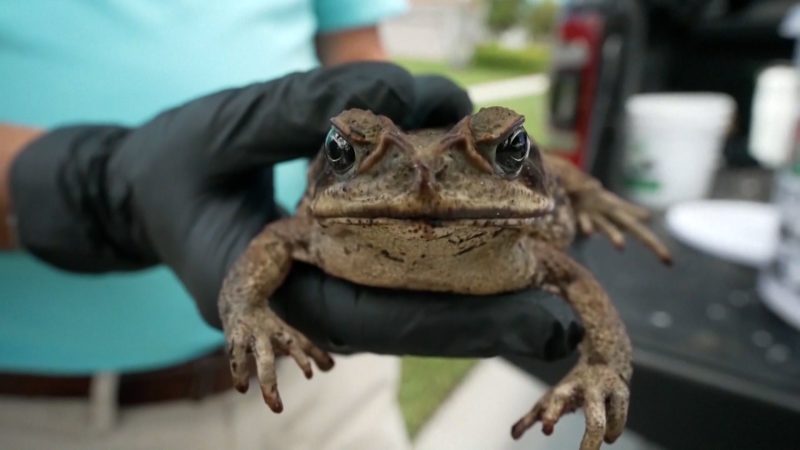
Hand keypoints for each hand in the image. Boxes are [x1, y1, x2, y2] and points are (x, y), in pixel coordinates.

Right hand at [10, 61, 581, 359]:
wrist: (140, 189)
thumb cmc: (174, 162)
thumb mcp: (229, 124)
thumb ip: (309, 106)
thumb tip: (405, 93)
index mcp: (268, 289)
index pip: (375, 313)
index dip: (458, 316)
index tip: (533, 313)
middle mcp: (307, 301)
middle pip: (411, 319)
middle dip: (490, 315)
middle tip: (566, 313)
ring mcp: (325, 289)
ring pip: (414, 301)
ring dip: (482, 288)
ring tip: (553, 277)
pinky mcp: (338, 267)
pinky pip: (404, 274)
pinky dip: (454, 257)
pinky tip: (503, 241)